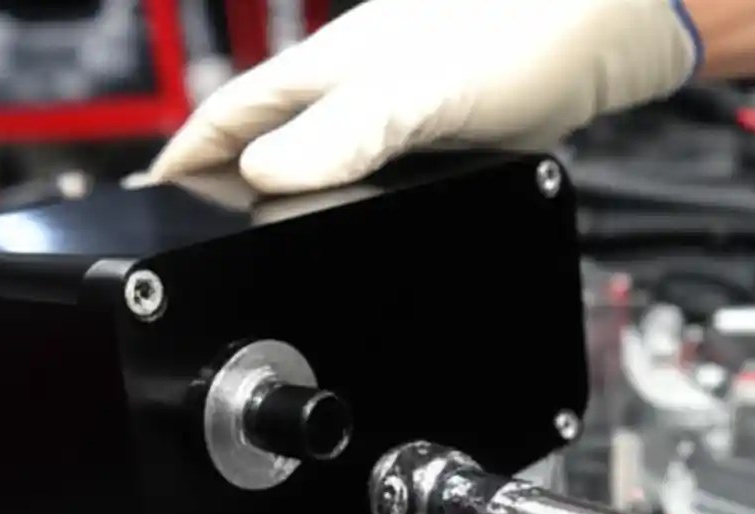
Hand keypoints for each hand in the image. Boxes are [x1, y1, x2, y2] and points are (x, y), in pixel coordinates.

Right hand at [148, 0, 700, 193]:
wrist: (600, 37)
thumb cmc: (520, 38)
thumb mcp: (416, 94)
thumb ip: (344, 134)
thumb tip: (266, 177)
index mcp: (327, 72)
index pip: (231, 116)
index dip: (189, 156)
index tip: (154, 193)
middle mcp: (352, 88)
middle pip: (268, 137)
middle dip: (229, 181)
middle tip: (202, 230)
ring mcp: (394, 109)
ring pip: (320, 155)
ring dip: (289, 192)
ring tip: (269, 236)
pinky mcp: (438, 132)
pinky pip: (372, 168)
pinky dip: (352, 197)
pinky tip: (362, 220)